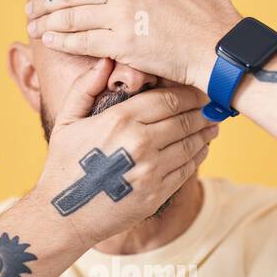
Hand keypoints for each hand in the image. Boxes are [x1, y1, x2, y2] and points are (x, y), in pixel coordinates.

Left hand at [24, 0, 240, 88]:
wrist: (220, 47)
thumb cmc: (213, 10)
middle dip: (44, 0)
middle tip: (30, 8)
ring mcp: (119, 15)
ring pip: (70, 16)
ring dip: (46, 21)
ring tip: (33, 26)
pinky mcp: (121, 45)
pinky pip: (80, 41)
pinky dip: (60, 40)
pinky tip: (48, 40)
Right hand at [27, 58, 218, 246]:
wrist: (64, 216)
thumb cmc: (64, 165)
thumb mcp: (66, 121)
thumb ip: (85, 87)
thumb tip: (106, 61)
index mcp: (120, 120)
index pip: (167, 99)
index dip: (188, 94)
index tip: (198, 90)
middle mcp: (140, 143)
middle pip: (184, 120)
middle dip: (201, 111)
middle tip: (212, 106)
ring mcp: (151, 170)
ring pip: (190, 144)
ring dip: (205, 133)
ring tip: (213, 126)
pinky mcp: (157, 193)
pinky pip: (186, 169)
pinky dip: (198, 156)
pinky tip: (201, 149)